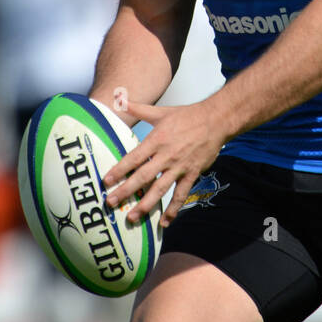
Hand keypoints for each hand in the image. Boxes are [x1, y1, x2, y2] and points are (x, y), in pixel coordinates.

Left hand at [103, 99, 229, 227]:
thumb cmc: (187, 116)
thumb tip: (119, 99)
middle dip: (126, 191)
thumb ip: (138, 109)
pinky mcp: (192, 174)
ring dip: (146, 205)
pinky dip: (173, 209)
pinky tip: (164, 222)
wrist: (216, 120)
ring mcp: (180, 167)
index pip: (133, 158)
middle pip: (143, 177)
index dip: (119, 170)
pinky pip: (181, 195)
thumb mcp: (161, 112)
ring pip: (160, 189)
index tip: (106, 181)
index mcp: (156, 140)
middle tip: (111, 203)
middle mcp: (166, 155)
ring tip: (132, 217)